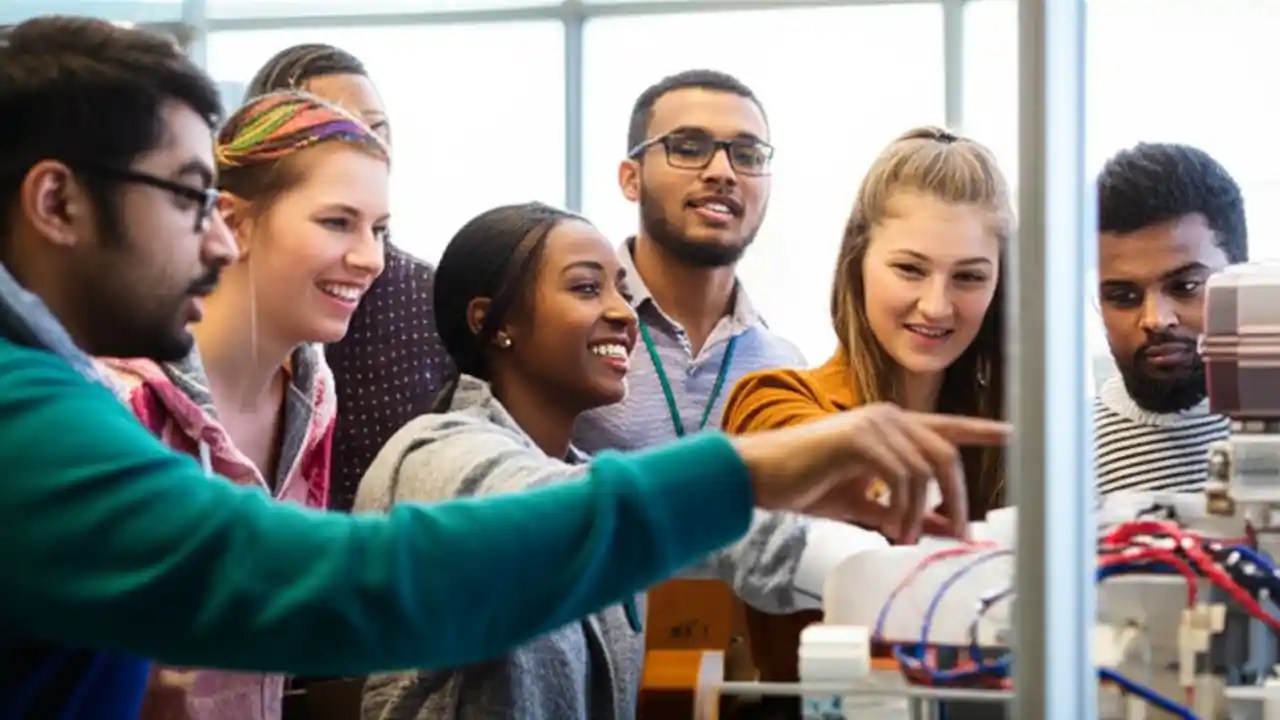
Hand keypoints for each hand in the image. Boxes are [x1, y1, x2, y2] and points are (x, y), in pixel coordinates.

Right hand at [731, 403, 1009, 543]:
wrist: (762, 476)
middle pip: (946, 454)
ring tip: (906, 538)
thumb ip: (909, 512)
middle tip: (960, 535)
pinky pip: (901, 476)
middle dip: (959, 499)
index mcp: (891, 426)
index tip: (1014, 434)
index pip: (947, 427)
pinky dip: (904, 508)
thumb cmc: (808, 485)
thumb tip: (948, 528)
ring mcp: (874, 423)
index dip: (982, 431)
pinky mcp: (859, 437)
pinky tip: (891, 526)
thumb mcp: (868, 505)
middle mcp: (888, 417)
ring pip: (927, 469)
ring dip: (923, 512)